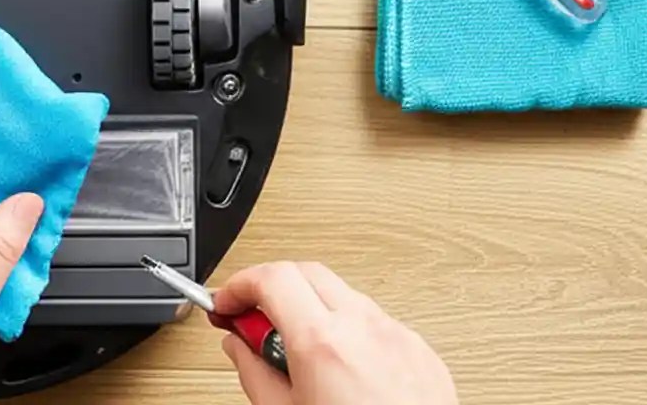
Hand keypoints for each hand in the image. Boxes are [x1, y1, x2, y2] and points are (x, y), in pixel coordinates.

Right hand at [214, 262, 457, 404]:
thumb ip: (255, 374)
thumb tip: (238, 348)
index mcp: (323, 343)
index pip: (271, 278)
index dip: (239, 284)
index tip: (226, 303)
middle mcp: (363, 328)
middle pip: (305, 272)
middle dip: (271, 286)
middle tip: (250, 318)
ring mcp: (397, 335)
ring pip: (342, 294)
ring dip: (311, 306)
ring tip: (295, 350)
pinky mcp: (420, 350)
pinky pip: (374, 321)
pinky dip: (347, 329)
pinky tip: (339, 365)